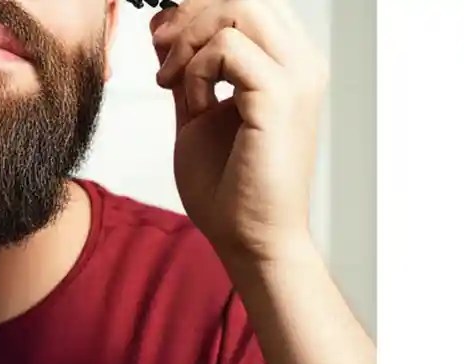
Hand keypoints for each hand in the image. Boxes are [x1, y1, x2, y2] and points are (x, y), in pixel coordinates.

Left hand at [151, 0, 327, 262]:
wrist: (249, 239)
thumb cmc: (229, 187)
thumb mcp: (198, 111)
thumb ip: (188, 68)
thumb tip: (166, 26)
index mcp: (287, 62)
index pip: (248, 1)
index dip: (198, 9)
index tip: (163, 42)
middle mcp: (301, 62)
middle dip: (189, 16)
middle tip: (161, 56)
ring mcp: (296, 77)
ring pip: (239, 6)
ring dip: (190, 41)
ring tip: (173, 84)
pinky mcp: (279, 98)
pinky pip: (226, 48)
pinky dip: (196, 72)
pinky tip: (193, 106)